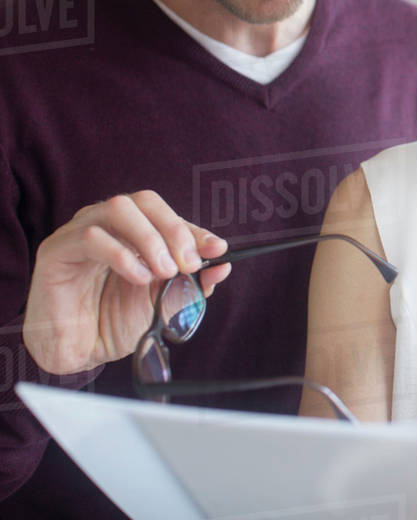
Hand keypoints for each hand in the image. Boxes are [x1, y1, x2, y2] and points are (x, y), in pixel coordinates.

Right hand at [23, 191, 231, 373]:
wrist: (80, 352)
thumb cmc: (118, 321)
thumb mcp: (165, 302)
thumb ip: (193, 283)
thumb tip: (223, 265)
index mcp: (134, 230)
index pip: (167, 214)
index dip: (194, 230)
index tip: (217, 249)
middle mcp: (107, 224)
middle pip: (144, 200)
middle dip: (174, 229)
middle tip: (187, 265)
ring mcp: (80, 232)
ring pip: (118, 208)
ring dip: (150, 239)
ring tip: (163, 272)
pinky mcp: (57, 250)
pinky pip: (91, 237)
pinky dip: (122, 255)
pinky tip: (138, 278)